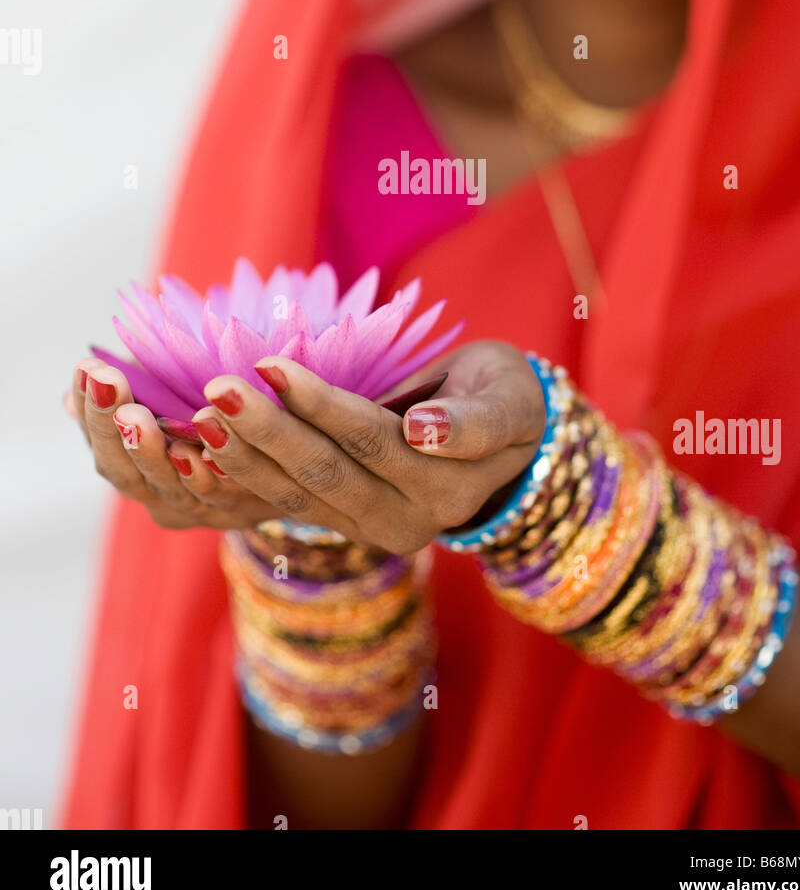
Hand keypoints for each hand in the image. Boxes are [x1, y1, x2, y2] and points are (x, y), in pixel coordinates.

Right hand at [63, 358, 290, 528]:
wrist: (284, 463)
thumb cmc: (214, 419)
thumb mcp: (170, 402)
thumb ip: (135, 396)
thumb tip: (75, 388)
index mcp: (135, 469)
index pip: (102, 446)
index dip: (90, 411)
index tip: (86, 367)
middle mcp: (160, 496)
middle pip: (126, 472)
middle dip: (111, 425)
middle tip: (106, 381)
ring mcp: (199, 508)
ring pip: (170, 485)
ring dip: (152, 450)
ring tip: (137, 415)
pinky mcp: (243, 507)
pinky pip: (224, 492)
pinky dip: (210, 472)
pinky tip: (202, 446)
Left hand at [182, 340, 546, 552]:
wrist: (501, 439)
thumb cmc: (504, 397)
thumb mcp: (509, 399)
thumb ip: (476, 422)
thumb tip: (424, 434)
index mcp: (447, 490)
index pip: (372, 441)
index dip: (320, 404)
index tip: (271, 362)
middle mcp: (405, 521)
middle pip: (324, 473)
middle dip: (265, 429)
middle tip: (215, 387)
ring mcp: (367, 527)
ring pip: (295, 494)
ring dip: (242, 454)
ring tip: (199, 414)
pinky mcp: (338, 520)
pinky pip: (283, 501)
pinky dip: (241, 475)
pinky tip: (201, 448)